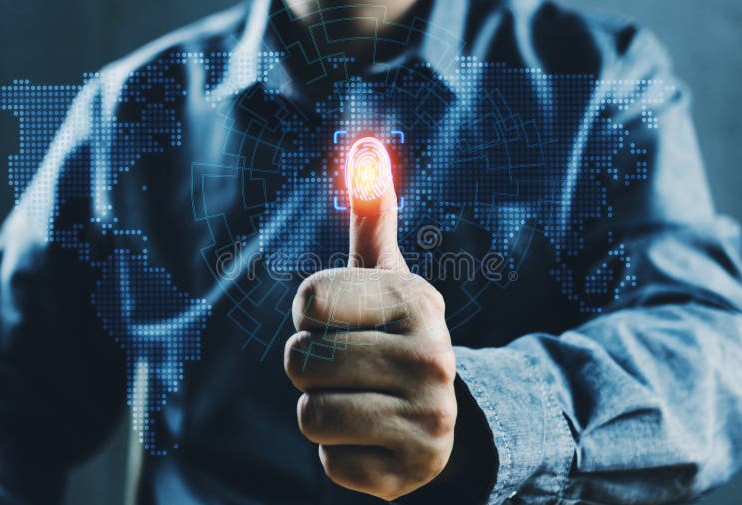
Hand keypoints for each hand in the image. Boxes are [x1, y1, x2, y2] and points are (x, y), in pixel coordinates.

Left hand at [284, 155, 456, 500]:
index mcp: (417, 302)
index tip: (339, 321)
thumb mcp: (384, 276)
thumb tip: (366, 148)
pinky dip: (339, 455)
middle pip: (302, 361)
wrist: (440, 416)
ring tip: (357, 402)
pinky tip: (372, 440)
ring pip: (311, 416)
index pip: (308, 301)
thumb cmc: (391, 335)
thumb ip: (371, 216)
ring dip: (320, 412)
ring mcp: (427, 420)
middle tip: (348, 367)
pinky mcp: (410, 472)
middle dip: (310, 367)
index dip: (309, 315)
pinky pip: (330, 465)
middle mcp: (433, 358)